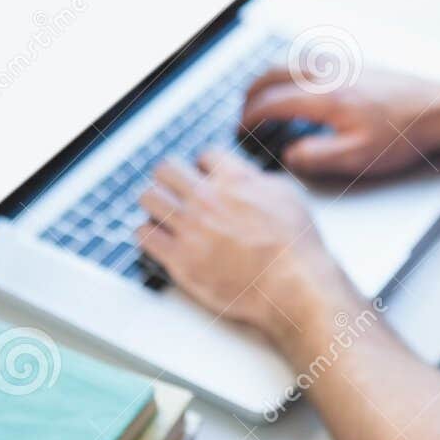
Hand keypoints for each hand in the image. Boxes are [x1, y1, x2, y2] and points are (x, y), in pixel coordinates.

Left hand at [137, 148, 317, 330]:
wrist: (292, 285)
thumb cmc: (295, 245)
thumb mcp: (285, 195)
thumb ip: (257, 178)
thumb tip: (243, 174)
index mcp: (235, 179)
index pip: (204, 155)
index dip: (206, 168)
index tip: (206, 179)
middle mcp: (208, 198)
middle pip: (166, 169)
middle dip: (171, 178)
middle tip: (177, 191)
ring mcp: (190, 228)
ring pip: (148, 197)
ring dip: (156, 204)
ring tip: (165, 214)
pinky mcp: (179, 258)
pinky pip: (143, 234)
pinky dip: (149, 233)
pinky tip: (160, 238)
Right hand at [240, 64, 439, 179]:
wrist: (439, 109)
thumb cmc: (403, 135)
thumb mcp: (357, 158)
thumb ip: (316, 158)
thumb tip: (289, 154)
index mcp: (325, 98)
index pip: (272, 102)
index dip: (250, 117)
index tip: (241, 130)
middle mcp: (330, 74)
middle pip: (275, 72)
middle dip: (253, 91)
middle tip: (243, 109)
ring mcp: (344, 65)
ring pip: (294, 61)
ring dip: (272, 77)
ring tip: (265, 95)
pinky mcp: (358, 64)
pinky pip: (314, 59)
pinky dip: (295, 70)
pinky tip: (303, 84)